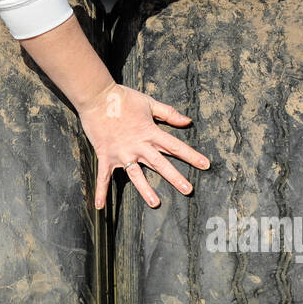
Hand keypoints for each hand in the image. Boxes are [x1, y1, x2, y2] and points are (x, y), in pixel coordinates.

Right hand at [77, 83, 209, 209]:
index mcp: (150, 133)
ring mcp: (121, 153)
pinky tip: (100, 206)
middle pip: (160, 164)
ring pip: (136, 175)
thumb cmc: (124, 98)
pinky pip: (103, 176)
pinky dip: (101, 191)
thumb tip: (187, 121)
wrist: (97, 97)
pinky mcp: (106, 155)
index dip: (191, 156)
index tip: (205, 165)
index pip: (175, 146)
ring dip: (145, 190)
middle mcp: (138, 146)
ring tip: (156, 203)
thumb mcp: (149, 103)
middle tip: (188, 190)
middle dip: (175, 177)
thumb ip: (169, 113)